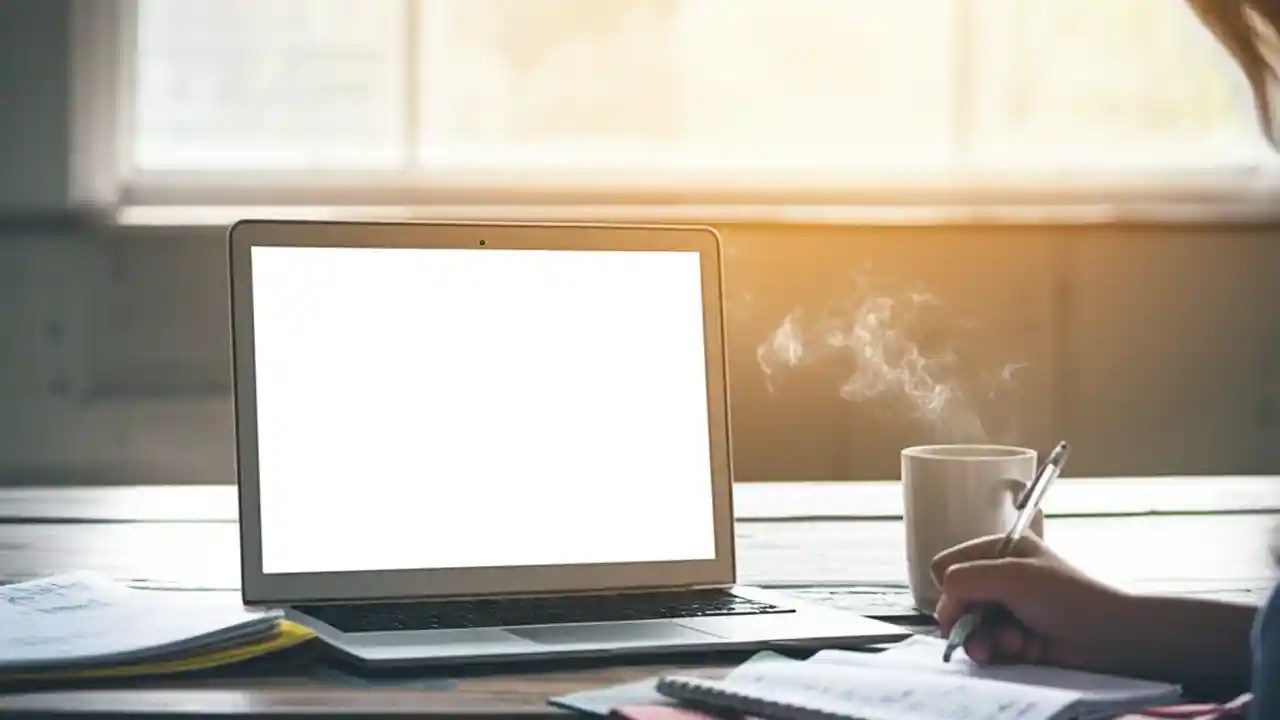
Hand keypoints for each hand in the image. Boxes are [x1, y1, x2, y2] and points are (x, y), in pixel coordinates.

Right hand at [931, 533, 1129, 669]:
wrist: (1109, 636)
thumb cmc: (1064, 596)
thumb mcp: (1010, 575)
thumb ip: (963, 581)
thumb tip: (942, 609)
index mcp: (998, 549)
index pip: (947, 566)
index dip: (950, 589)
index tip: (964, 605)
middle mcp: (999, 576)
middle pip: (955, 602)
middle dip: (970, 621)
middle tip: (987, 635)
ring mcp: (1007, 608)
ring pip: (969, 628)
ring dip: (987, 640)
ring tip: (1012, 645)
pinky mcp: (1015, 636)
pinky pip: (988, 646)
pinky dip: (1003, 651)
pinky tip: (1025, 649)